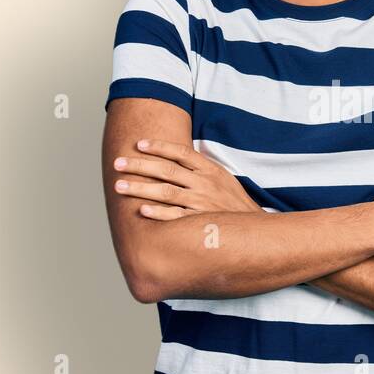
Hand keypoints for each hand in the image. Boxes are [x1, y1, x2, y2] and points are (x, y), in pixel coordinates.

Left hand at [112, 138, 262, 219]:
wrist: (255, 229)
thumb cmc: (233, 202)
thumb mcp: (223, 178)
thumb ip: (201, 167)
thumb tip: (175, 155)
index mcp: (210, 170)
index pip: (181, 153)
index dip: (159, 147)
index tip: (138, 144)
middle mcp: (205, 184)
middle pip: (167, 171)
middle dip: (140, 166)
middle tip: (118, 163)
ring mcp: (202, 204)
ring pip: (166, 192)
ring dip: (141, 189)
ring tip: (119, 186)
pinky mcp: (200, 223)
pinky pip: (175, 217)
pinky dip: (158, 213)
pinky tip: (141, 210)